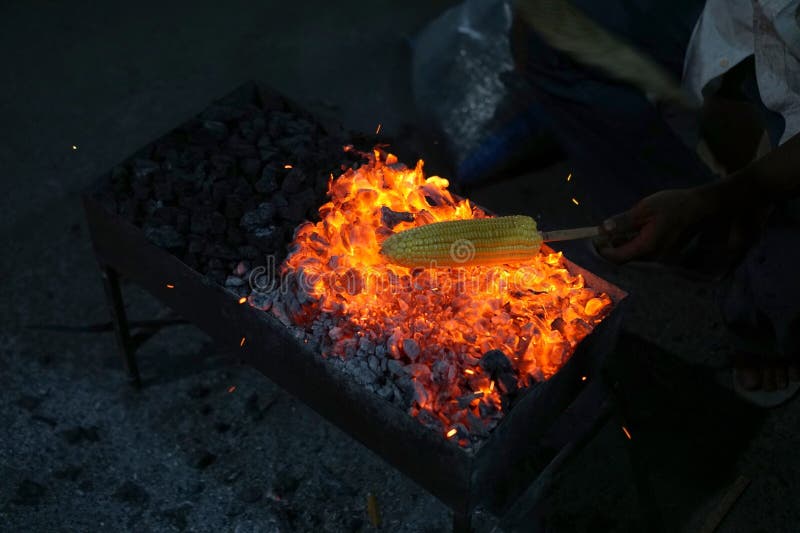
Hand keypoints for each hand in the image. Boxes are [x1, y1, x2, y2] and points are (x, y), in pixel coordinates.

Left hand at [595, 188, 710, 262]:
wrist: (699, 207)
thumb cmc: (672, 205)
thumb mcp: (643, 209)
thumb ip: (622, 221)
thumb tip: (602, 229)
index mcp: (647, 247)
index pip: (618, 258)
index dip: (603, 251)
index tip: (595, 239)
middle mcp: (653, 256)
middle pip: (624, 258)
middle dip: (612, 246)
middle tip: (604, 231)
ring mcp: (659, 256)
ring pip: (633, 254)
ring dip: (622, 243)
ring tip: (621, 226)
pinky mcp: (662, 252)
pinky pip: (642, 251)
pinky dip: (633, 242)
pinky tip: (634, 228)